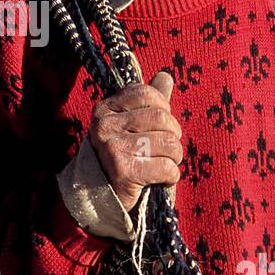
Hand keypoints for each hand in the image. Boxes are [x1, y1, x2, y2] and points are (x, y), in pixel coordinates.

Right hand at [88, 70, 182, 212]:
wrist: (100, 197)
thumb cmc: (121, 157)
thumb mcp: (129, 125)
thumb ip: (148, 101)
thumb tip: (165, 76)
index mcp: (105, 109)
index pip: (146, 93)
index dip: (163, 108)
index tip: (161, 125)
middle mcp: (105, 125)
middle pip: (161, 118)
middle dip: (172, 135)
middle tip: (166, 148)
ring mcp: (113, 148)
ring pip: (168, 143)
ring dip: (174, 157)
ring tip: (163, 163)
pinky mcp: (124, 171)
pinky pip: (166, 167)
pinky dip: (171, 175)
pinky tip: (160, 179)